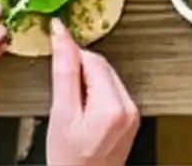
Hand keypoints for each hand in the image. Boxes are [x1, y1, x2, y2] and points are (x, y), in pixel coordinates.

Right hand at [47, 19, 139, 165]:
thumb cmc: (68, 159)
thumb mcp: (61, 114)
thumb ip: (64, 72)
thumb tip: (62, 38)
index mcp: (113, 106)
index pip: (95, 61)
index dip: (73, 51)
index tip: (58, 38)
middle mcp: (129, 107)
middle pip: (104, 68)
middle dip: (81, 69)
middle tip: (62, 86)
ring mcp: (133, 114)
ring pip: (109, 79)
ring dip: (89, 81)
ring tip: (72, 105)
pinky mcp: (132, 119)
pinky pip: (114, 94)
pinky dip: (97, 94)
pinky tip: (83, 111)